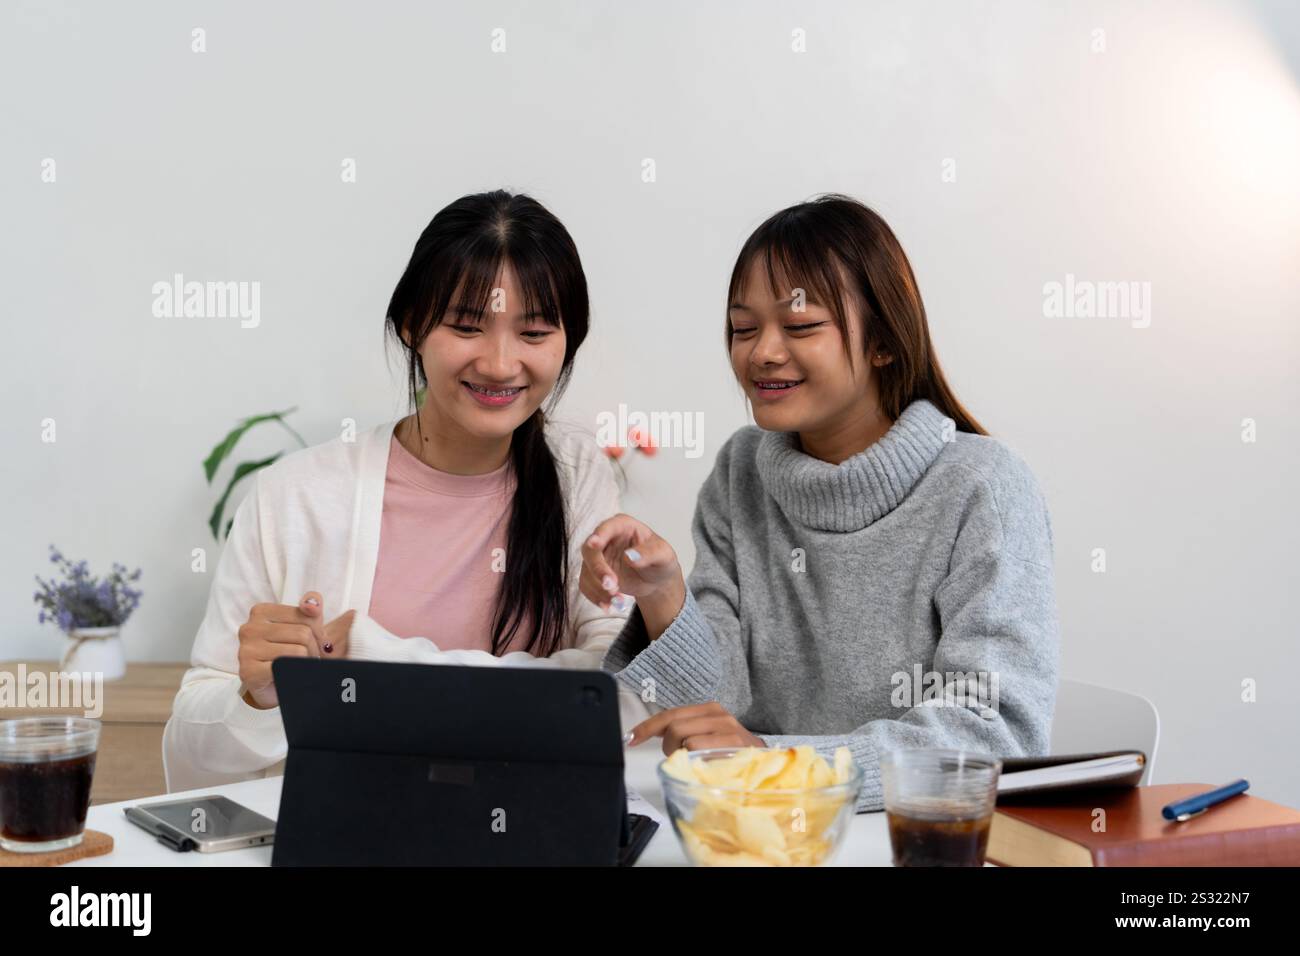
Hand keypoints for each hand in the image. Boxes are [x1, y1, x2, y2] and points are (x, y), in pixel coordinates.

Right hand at [237, 591, 352, 708]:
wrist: (272, 686)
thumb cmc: (289, 651)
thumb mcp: (304, 624)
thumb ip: (311, 606)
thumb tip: (312, 605)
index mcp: (261, 611)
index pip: (308, 614)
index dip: (319, 632)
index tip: (315, 642)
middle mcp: (249, 628)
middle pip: (303, 633)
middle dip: (314, 649)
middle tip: (308, 659)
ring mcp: (246, 650)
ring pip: (299, 651)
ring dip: (307, 662)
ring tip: (299, 667)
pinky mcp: (249, 671)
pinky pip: (288, 667)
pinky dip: (296, 673)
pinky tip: (290, 675)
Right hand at [580, 513, 685, 637]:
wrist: (656, 579)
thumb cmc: (660, 560)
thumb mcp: (664, 555)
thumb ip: (650, 553)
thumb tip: (630, 556)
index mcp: (623, 526)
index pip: (608, 527)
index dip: (599, 534)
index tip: (594, 544)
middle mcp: (606, 538)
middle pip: (590, 550)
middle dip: (598, 569)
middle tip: (611, 586)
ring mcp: (598, 556)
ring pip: (586, 570)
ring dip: (598, 588)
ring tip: (618, 601)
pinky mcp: (593, 573)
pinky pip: (586, 584)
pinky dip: (595, 596)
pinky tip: (608, 605)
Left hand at [626, 702, 767, 753]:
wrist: (766, 763)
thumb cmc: (732, 753)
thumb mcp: (706, 737)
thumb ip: (684, 732)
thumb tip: (653, 734)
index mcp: (708, 709)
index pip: (670, 714)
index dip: (646, 727)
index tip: (630, 737)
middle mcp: (718, 714)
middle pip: (673, 726)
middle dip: (668, 745)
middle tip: (678, 756)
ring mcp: (727, 727)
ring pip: (682, 738)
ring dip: (682, 754)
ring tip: (697, 761)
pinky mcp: (733, 743)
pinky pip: (696, 749)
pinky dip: (694, 759)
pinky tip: (707, 763)